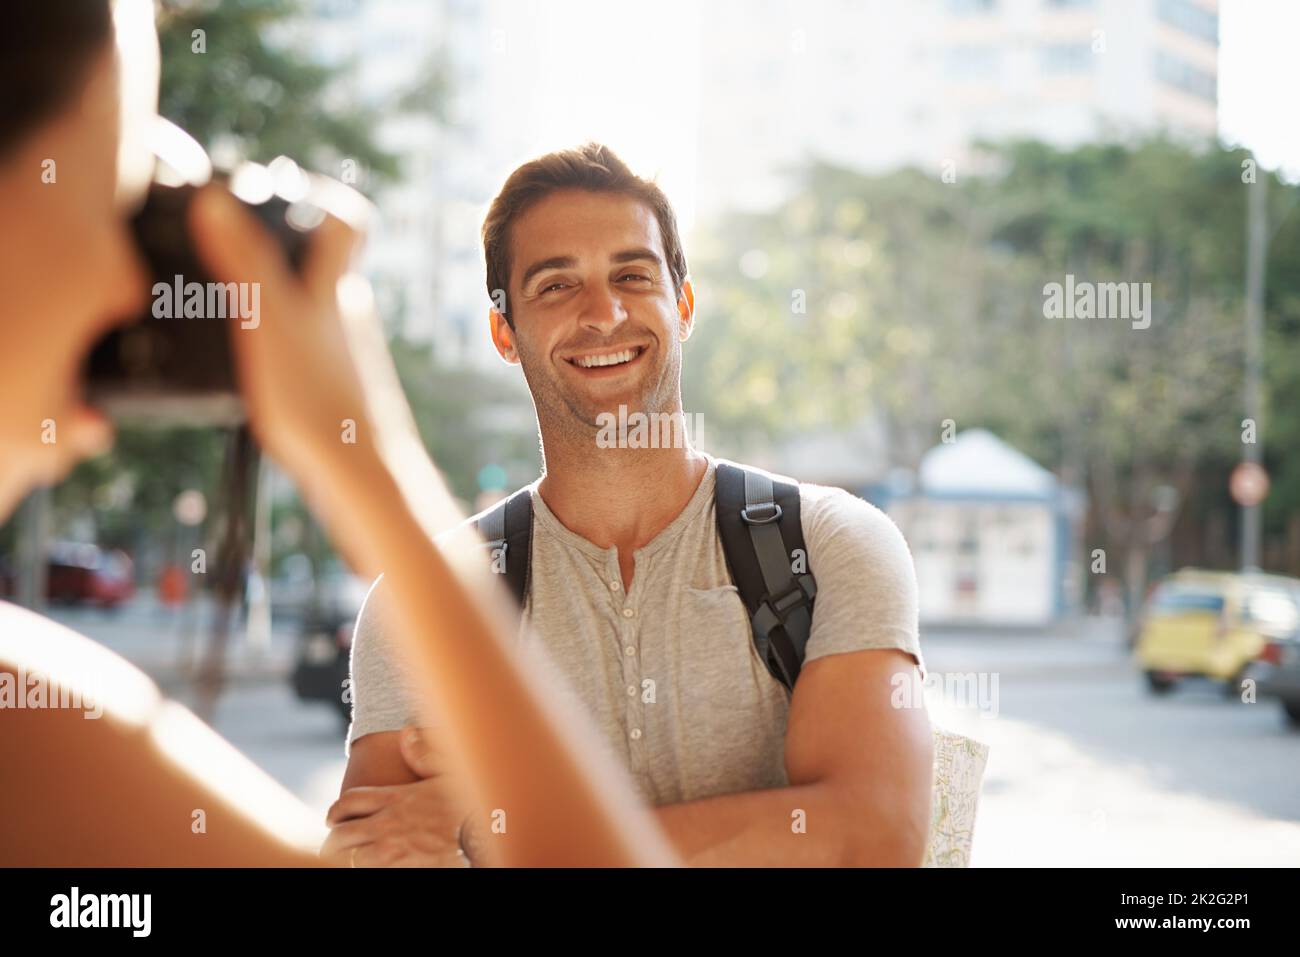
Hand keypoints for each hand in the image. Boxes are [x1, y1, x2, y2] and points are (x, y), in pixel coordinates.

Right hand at [189, 184, 416, 485]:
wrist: (361, 480)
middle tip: (224, 253)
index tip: (283, 190)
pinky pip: (301, 351)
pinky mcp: (335, 390)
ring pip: (307, 311)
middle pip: (317, 266)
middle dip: (276, 255)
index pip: (346, 222)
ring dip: (269, 305)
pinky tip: (246, 370)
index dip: (321, 198)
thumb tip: (218, 200)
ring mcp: (344, 354)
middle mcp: (348, 315)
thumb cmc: (320, 402)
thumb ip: (246, 263)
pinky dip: (273, 348)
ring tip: (222, 312)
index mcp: (336, 289)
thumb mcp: (270, 323)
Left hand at [321, 727, 472, 867]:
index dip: (335, 812)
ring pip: (349, 858)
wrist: (486, 833)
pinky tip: (370, 865)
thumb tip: (407, 732)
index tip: (334, 818)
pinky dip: (364, 868)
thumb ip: (425, 753)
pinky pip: (367, 871)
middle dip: (333, 840)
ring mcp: (391, 849)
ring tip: (348, 859)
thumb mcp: (450, 771)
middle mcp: (387, 823)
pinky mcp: (400, 868)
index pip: (349, 802)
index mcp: (395, 797)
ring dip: (346, 858)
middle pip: (341, 834)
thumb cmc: (470, 803)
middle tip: (334, 843)